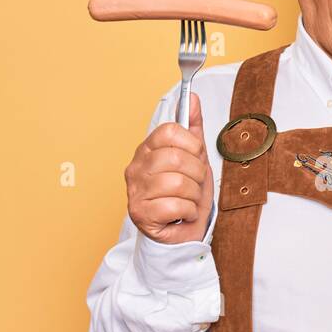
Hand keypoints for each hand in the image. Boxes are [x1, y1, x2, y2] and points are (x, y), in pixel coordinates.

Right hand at [125, 91, 213, 243]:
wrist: (180, 233)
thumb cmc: (185, 195)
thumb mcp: (194, 158)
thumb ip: (193, 129)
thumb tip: (193, 98)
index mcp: (147, 149)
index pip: (169, 131)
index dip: (191, 144)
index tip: (196, 157)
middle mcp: (136, 167)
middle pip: (176, 157)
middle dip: (197, 174)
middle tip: (194, 185)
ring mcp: (135, 191)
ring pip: (178, 183)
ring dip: (193, 195)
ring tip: (188, 201)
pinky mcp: (140, 214)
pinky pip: (176, 205)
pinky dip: (188, 212)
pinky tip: (183, 214)